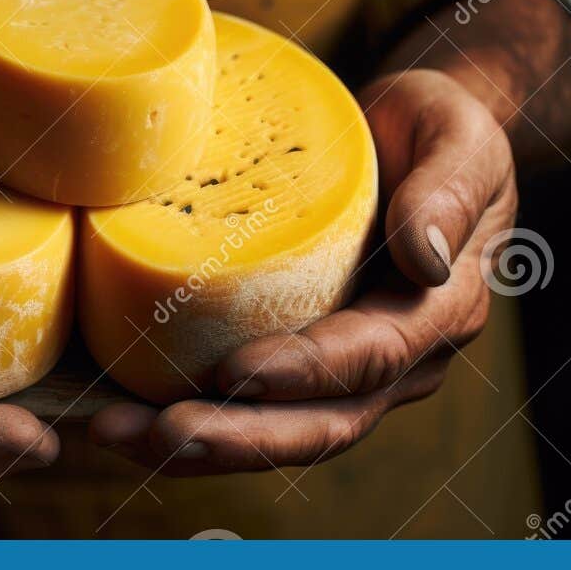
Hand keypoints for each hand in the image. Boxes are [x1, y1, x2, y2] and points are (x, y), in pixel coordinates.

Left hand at [88, 69, 516, 474]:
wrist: (411, 134)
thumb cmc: (435, 125)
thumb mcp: (458, 137)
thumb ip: (448, 189)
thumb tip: (424, 260)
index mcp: (437, 313)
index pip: (372, 360)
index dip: (306, 373)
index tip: (236, 373)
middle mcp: (395, 361)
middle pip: (319, 424)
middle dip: (238, 438)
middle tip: (160, 432)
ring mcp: (343, 371)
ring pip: (275, 431)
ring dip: (196, 444)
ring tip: (115, 433)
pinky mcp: (294, 360)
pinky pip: (241, 406)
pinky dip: (175, 415)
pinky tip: (112, 412)